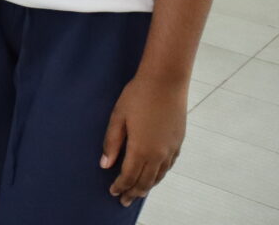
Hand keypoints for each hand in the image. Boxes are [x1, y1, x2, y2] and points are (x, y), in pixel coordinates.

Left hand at [101, 73, 186, 206]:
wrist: (165, 82)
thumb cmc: (137, 96)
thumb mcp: (118, 118)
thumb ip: (112, 143)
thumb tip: (105, 165)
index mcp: (142, 149)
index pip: (129, 175)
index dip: (121, 186)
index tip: (113, 192)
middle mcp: (159, 154)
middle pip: (145, 180)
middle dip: (134, 192)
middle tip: (124, 201)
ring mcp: (171, 149)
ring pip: (159, 175)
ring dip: (148, 186)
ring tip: (139, 193)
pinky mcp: (178, 142)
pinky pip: (169, 166)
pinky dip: (160, 175)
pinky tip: (155, 176)